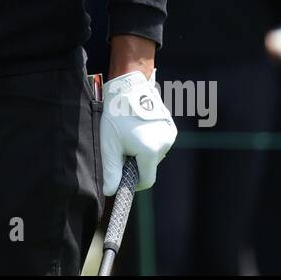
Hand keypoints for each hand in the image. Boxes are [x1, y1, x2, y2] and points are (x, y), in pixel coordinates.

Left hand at [100, 70, 176, 195]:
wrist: (128, 87)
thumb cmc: (116, 116)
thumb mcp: (109, 144)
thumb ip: (111, 170)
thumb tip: (110, 192)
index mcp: (150, 151)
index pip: (146, 180)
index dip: (134, 181)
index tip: (123, 174)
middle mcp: (164, 144)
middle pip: (150, 166)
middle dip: (137, 163)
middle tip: (123, 147)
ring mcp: (170, 135)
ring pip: (155, 154)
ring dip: (143, 151)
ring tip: (130, 134)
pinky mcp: (171, 127)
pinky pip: (160, 143)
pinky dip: (150, 141)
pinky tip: (139, 128)